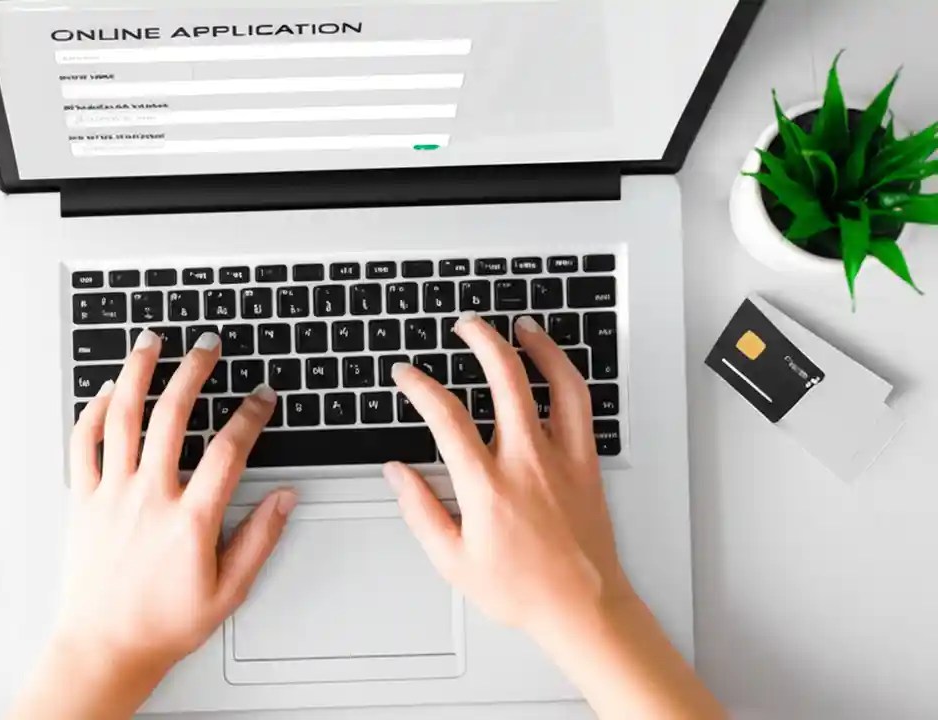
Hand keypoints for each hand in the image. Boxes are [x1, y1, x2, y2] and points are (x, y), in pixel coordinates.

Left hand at [14, 330, 295, 719]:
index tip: (263, 397)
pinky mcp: (82, 501)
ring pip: (123, 418)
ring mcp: (111, 495)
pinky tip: (108, 391)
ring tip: (152, 342)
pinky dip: (94, 411)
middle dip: (194, 372)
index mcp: (189, 520)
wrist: (104, 647)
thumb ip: (259, 540)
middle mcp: (149, 498)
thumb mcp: (228, 591)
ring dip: (138, 372)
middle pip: (173, 416)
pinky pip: (84, 444)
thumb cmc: (163, 625)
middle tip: (207, 346)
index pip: (229, 450)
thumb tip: (284, 499)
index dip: (251, 416)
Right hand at [388, 313, 723, 719]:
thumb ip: (420, 510)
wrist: (582, 608)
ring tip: (518, 327)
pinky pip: (580, 406)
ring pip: (553, 383)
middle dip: (480, 341)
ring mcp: (562, 458)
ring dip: (534, 347)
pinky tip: (556, 365)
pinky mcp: (586, 463)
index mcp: (487, 486)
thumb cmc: (522, 590)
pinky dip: (567, 376)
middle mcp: (526, 462)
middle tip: (465, 326)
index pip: (446, 417)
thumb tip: (398, 473)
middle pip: (504, 379)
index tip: (407, 376)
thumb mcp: (452, 561)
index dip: (420, 387)